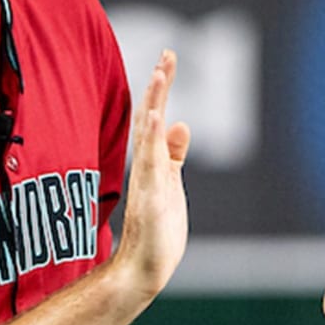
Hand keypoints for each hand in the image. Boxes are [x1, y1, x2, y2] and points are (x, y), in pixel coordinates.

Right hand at [112, 50, 191, 299]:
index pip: (155, 117)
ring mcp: (147, 184)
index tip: (167, 57)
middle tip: (166, 55)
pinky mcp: (150, 201)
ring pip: (148, 137)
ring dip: (153, 105)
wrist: (143, 269)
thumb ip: (173, 154)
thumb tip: (181, 123)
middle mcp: (147, 168)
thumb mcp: (171, 184)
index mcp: (153, 163)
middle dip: (158, 87)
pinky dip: (151, 141)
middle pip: (150, 119)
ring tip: (159, 76)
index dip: (161, 88)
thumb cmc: (157, 230)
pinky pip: (150, 166)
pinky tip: (155, 118)